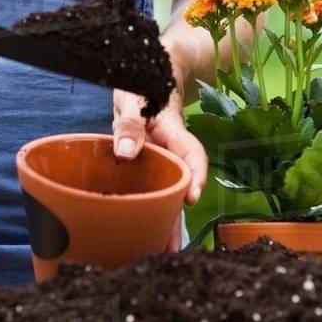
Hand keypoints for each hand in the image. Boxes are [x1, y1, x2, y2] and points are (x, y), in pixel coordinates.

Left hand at [112, 48, 207, 251]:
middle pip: (178, 185)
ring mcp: (157, 157)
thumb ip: (130, 122)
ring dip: (162, 218)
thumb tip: (126, 154)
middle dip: (176, 218)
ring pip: (164, 190)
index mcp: (171, 130)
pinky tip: (139, 226)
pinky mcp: (145, 163)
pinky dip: (147, 205)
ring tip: (158, 250)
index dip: (195, 175)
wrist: (148, 70)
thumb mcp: (133, 95)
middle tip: (171, 251)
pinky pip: (149, 185)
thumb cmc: (141, 81)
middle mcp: (168, 149)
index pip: (191, 154)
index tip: (192, 198)